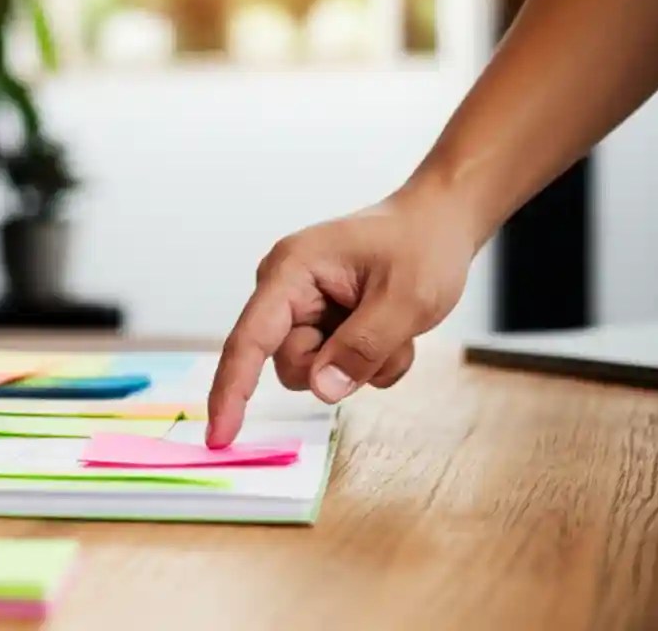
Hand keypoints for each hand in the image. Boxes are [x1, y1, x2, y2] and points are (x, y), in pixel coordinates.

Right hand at [206, 193, 476, 447]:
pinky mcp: (320, 321)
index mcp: (291, 271)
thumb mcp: (406, 299)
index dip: (231, 391)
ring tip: (394, 327)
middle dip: (338, 365)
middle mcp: (285, 289)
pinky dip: (370, 361)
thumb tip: (321, 390)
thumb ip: (361, 347)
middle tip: (384, 334)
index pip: (249, 340)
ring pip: (314, 370)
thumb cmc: (423, 245)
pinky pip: (334, 367)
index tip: (219, 437)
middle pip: (290, 363)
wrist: (439, 221)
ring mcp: (302, 306)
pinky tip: (392, 330)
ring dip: (360, 364)